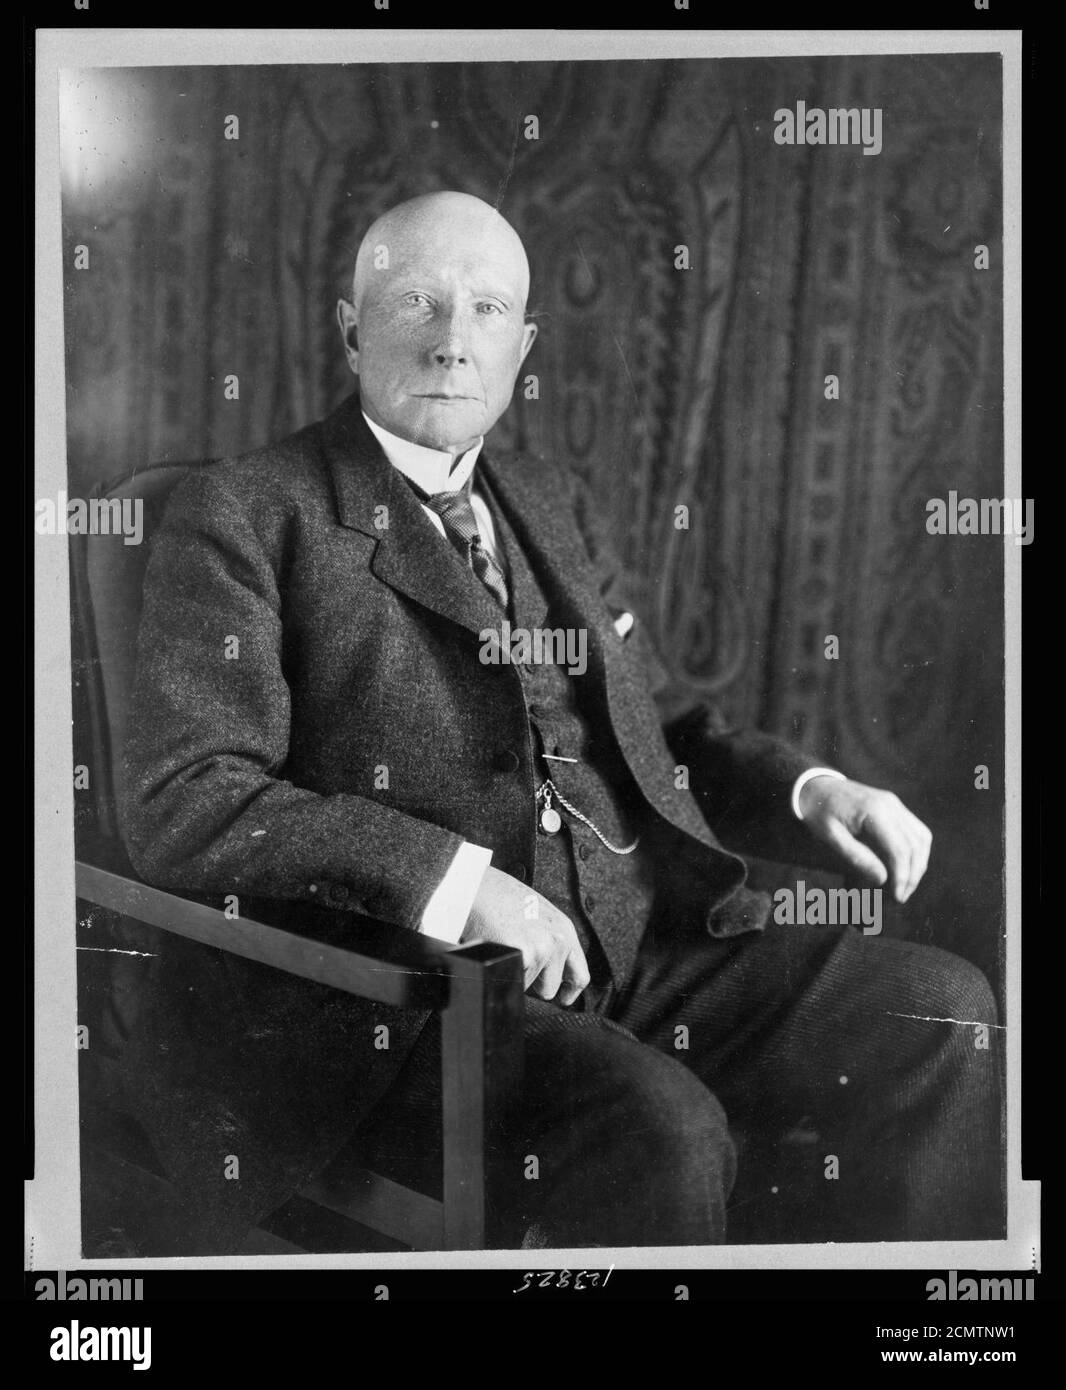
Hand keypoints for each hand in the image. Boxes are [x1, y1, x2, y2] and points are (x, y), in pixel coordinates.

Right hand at [461, 865, 590, 1004]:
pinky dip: (502, 974)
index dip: (568, 992)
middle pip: (550, 988)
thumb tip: (548, 972)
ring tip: (503, 950)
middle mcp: (558, 939)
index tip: (560, 999)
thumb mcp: (535, 915)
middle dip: (531, 984)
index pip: (580, 976)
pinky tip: (495, 952)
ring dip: (515, 977)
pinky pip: (513, 983)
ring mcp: (542, 948)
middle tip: (514, 962)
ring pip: (529, 989)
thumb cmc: (498, 898)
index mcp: (564, 930)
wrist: (475, 885)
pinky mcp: (524, 954)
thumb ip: (548, 940)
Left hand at [797, 776, 932, 902]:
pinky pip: (916, 831)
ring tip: (905, 887)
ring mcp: (896, 804)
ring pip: (922, 838)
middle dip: (912, 876)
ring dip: (918, 865)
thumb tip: (882, 880)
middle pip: (915, 845)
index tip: (896, 898)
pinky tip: (907, 868)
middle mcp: (891, 805)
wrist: (817, 786)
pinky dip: (916, 852)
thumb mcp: (829, 837)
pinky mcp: (896, 807)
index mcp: (874, 811)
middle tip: (900, 898)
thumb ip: (856, 857)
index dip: (902, 877)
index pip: (899, 849)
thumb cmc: (820, 813)